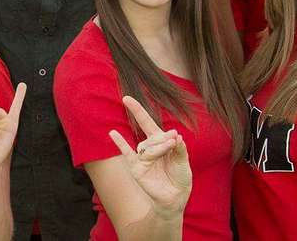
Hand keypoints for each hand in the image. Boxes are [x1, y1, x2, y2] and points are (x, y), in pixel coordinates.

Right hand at [107, 96, 190, 215]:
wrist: (176, 197)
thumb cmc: (179, 178)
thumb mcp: (183, 161)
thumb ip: (179, 148)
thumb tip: (176, 134)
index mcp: (160, 142)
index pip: (147, 123)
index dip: (138, 111)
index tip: (128, 99)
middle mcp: (148, 148)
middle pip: (152, 136)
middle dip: (164, 138)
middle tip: (175, 140)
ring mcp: (141, 158)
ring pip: (147, 147)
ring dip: (159, 146)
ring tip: (170, 148)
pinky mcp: (137, 168)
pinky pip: (127, 154)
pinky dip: (120, 144)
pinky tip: (113, 133)